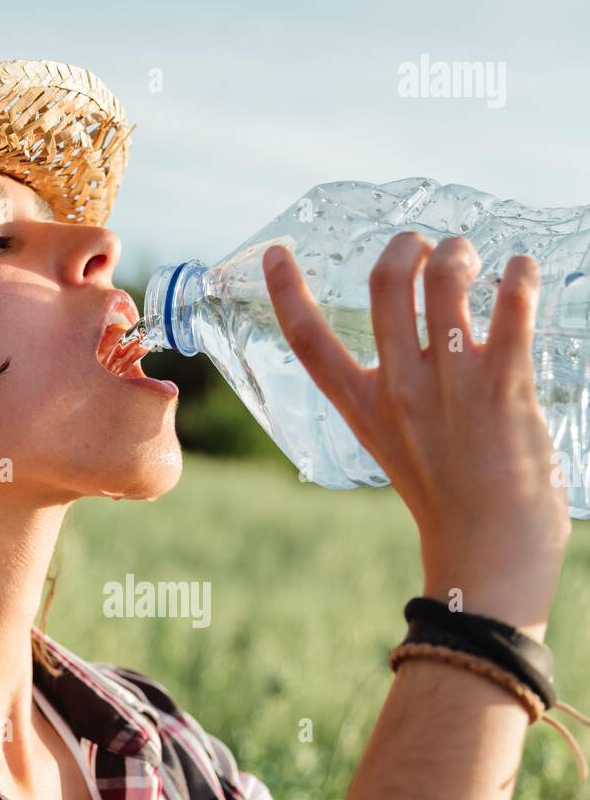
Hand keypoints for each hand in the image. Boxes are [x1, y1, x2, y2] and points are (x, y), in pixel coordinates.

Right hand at [263, 234, 569, 636]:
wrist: (490, 554)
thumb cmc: (454, 510)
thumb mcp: (402, 451)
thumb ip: (401, 404)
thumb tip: (423, 352)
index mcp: (367, 411)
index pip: (310, 344)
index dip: (287, 292)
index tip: (277, 252)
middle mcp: (401, 391)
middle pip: (386, 284)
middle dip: (407, 245)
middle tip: (427, 245)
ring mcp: (451, 385)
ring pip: (445, 278)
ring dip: (462, 252)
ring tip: (476, 260)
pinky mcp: (504, 384)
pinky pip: (512, 304)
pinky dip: (520, 274)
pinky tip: (522, 270)